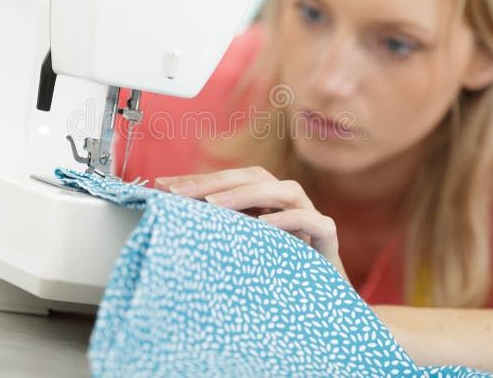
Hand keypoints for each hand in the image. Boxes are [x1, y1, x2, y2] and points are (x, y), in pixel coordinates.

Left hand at [155, 166, 349, 281]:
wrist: (324, 314)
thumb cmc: (276, 282)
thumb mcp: (241, 256)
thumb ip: (219, 236)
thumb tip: (171, 224)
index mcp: (267, 203)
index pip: (231, 180)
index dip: (199, 179)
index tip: (163, 186)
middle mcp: (289, 204)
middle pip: (255, 177)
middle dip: (215, 182)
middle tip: (180, 192)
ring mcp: (312, 218)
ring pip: (285, 190)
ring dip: (248, 193)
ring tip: (213, 204)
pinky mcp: (329, 239)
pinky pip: (314, 221)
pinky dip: (289, 219)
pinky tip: (264, 226)